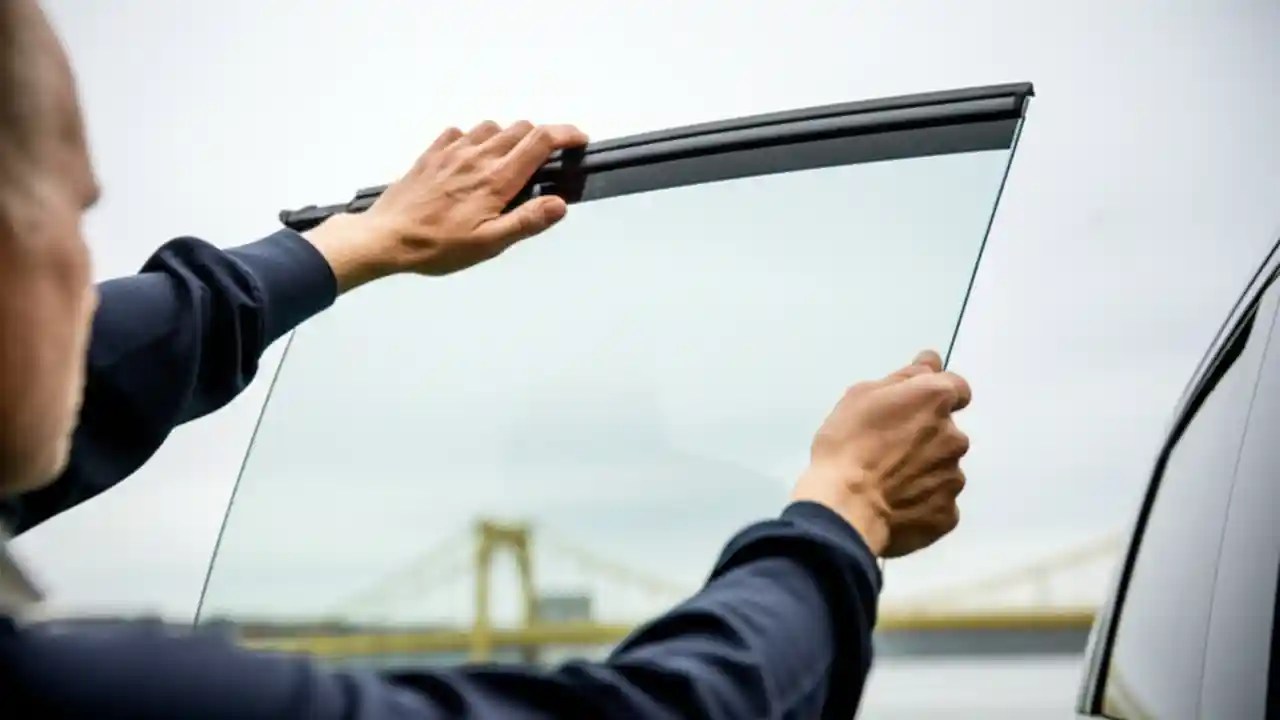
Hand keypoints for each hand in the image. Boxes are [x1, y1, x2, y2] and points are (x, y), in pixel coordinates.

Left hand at [304, 121, 588, 290]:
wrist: (386, 237)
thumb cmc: (437, 246)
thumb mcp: (489, 244)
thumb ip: (527, 221)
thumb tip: (559, 204)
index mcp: (496, 179)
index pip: (540, 141)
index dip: (566, 134)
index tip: (579, 140)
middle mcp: (477, 157)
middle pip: (521, 129)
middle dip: (541, 138)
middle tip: (547, 160)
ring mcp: (453, 152)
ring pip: (493, 127)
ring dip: (509, 137)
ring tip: (511, 161)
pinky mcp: (432, 154)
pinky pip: (462, 132)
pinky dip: (476, 138)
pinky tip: (473, 158)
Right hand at [791, 350, 970, 557]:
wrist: (844, 507)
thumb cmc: (846, 444)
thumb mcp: (861, 395)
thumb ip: (903, 377)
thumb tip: (930, 362)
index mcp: (935, 400)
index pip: (956, 388)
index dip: (934, 397)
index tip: (912, 409)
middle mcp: (954, 436)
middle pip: (947, 432)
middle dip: (925, 437)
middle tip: (887, 450)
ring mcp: (954, 478)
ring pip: (942, 468)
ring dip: (923, 470)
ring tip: (887, 482)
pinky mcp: (948, 514)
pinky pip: (938, 502)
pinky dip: (922, 502)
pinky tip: (894, 504)